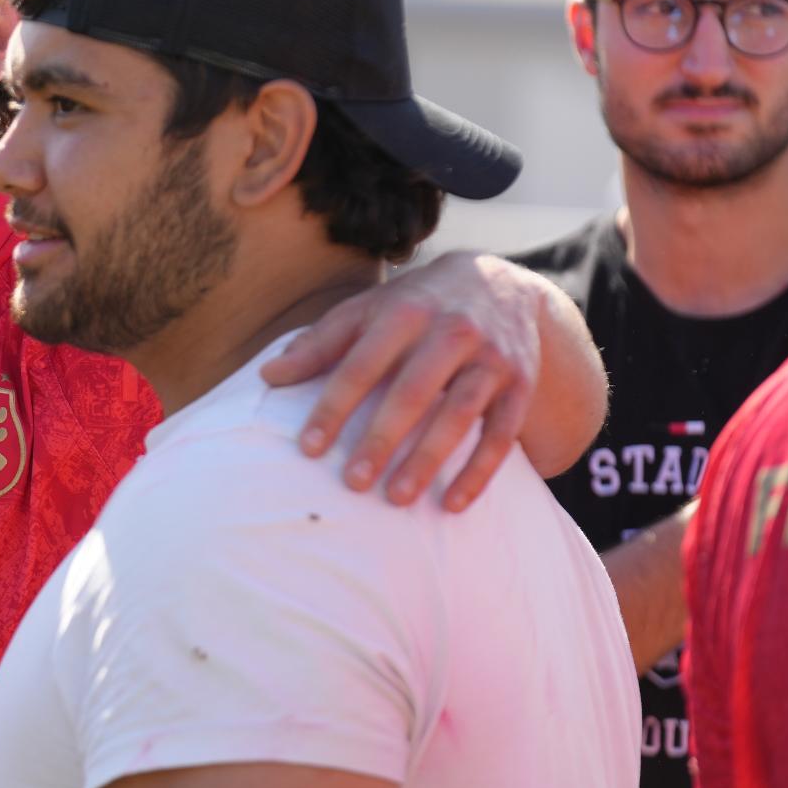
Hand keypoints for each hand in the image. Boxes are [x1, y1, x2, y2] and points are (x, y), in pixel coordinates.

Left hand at [262, 253, 541, 510]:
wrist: (500, 284)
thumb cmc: (414, 305)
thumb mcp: (367, 310)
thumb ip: (320, 343)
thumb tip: (268, 376)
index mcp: (403, 312)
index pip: (361, 364)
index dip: (334, 406)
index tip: (307, 447)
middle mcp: (450, 331)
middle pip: (413, 391)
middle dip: (382, 439)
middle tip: (352, 482)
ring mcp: (490, 358)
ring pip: (459, 413)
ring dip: (429, 458)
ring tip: (397, 498)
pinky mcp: (519, 384)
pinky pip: (502, 432)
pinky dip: (480, 470)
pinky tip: (454, 503)